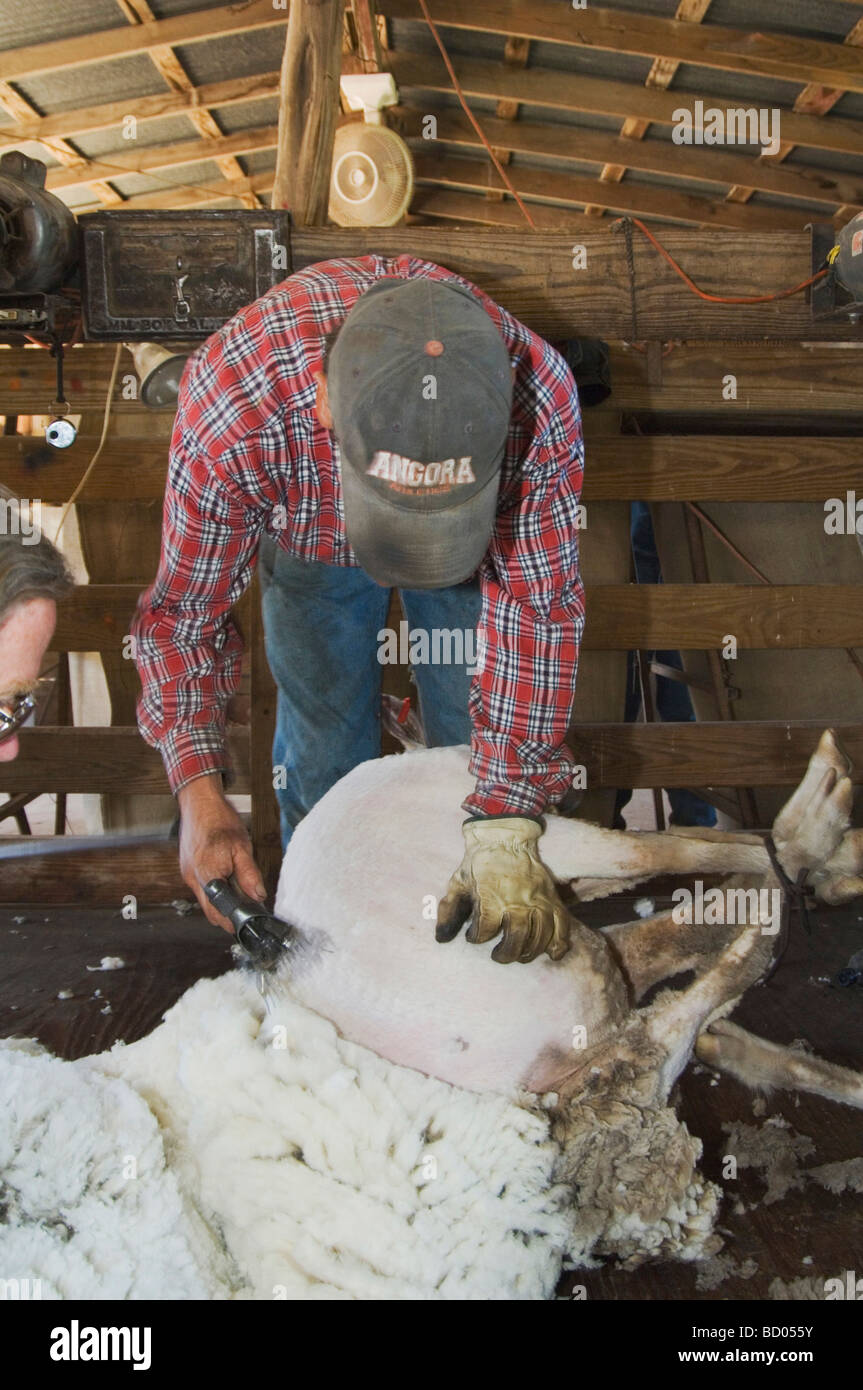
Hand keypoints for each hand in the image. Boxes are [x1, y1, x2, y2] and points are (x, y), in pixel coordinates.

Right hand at [177, 773, 266, 931]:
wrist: (199, 802)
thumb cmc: (219, 820)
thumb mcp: (242, 847)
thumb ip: (249, 875)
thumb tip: (259, 897)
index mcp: (207, 876)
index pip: (219, 913)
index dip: (234, 922)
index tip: (247, 924)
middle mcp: (193, 879)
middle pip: (211, 910)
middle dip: (228, 915)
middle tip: (247, 912)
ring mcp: (187, 874)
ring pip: (206, 899)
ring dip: (221, 901)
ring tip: (239, 891)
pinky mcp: (186, 868)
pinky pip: (201, 887)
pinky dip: (214, 889)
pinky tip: (226, 878)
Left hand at [435, 817, 570, 963]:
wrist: (505, 838)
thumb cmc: (479, 863)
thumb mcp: (458, 883)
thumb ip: (449, 911)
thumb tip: (441, 939)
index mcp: (492, 896)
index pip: (484, 930)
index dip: (476, 937)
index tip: (473, 936)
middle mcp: (518, 900)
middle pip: (517, 939)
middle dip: (506, 953)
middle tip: (498, 955)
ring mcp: (538, 900)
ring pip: (540, 936)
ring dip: (530, 952)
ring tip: (519, 954)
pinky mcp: (552, 898)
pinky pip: (562, 925)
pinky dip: (560, 943)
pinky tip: (552, 954)